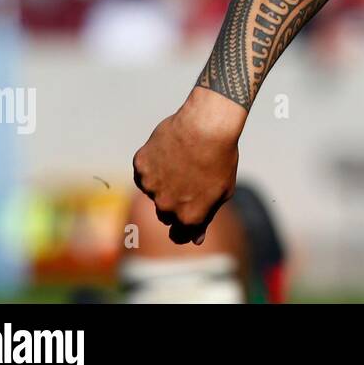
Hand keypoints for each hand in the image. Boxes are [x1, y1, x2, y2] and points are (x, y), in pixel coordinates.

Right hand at [132, 87, 245, 244]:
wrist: (207, 125)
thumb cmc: (221, 157)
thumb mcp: (223, 191)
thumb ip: (206, 217)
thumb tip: (196, 239)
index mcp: (189, 217)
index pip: (179, 235)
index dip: (184, 226)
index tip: (188, 213)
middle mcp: (166, 207)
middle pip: (165, 213)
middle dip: (175, 201)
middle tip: (190, 177)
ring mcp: (151, 186)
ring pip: (154, 190)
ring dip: (164, 180)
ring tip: (183, 158)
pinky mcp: (140, 166)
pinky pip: (144, 171)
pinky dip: (153, 164)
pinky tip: (170, 150)